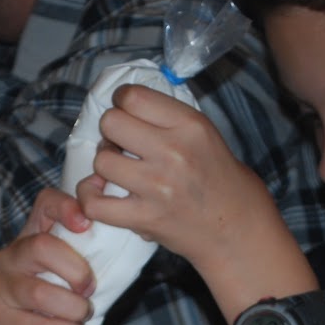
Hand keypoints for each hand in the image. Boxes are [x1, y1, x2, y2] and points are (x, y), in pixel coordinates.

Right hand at [0, 188, 94, 324]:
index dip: (66, 207)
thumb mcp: (76, 279)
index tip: (86, 224)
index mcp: (29, 239)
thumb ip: (89, 256)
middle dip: (77, 271)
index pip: (44, 204)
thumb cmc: (60, 313)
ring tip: (81, 316)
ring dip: (74, 309)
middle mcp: (7, 259)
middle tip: (90, 290)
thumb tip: (123, 234)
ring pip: (42, 293)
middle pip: (42, 247)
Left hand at [86, 84, 301, 303]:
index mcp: (189, 125)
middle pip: (111, 123)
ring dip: (104, 166)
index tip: (125, 113)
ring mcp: (157, 186)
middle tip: (122, 144)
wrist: (235, 228)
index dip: (120, 102)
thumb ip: (167, 118)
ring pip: (101, 161)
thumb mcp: (204, 134)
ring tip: (119, 171)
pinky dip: (89, 198)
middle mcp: (173, 152)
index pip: (133, 96)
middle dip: (111, 132)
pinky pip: (95, 203)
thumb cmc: (217, 178)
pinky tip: (99, 194)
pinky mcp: (145, 217)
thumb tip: (123, 104)